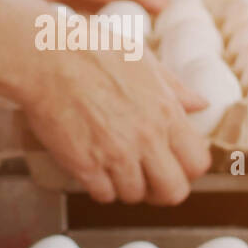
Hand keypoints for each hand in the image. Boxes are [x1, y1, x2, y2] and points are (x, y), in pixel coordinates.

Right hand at [22, 48, 211, 204]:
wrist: (45, 57)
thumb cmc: (92, 50)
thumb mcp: (144, 61)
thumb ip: (175, 89)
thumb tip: (201, 104)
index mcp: (165, 113)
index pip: (198, 163)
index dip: (188, 169)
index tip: (174, 164)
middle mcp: (146, 138)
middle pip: (173, 192)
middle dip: (162, 190)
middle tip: (148, 179)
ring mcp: (115, 155)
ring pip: (135, 196)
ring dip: (126, 186)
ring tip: (114, 166)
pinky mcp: (85, 165)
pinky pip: (103, 195)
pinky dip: (99, 187)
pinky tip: (94, 167)